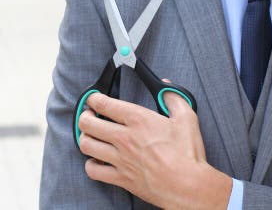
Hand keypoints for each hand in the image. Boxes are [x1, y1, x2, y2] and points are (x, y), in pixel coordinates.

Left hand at [77, 86, 231, 208]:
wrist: (188, 186)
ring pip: (86, 145)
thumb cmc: (187, 154)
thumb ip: (173, 98)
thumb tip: (166, 86)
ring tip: (90, 135)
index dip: (93, 98)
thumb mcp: (186, 117)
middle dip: (84, 116)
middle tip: (88, 115)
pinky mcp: (120, 178)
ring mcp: (120, 159)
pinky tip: (97, 160)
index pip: (104, 104)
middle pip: (87, 123)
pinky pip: (94, 171)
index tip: (93, 98)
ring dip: (84, 138)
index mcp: (138, 120)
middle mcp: (124, 138)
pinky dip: (91, 165)